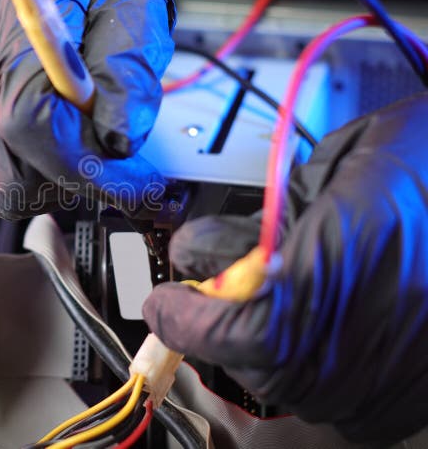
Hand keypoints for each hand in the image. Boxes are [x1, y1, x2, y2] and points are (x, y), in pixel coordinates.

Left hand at [143, 94, 427, 443]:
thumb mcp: (335, 166)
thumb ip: (262, 218)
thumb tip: (202, 252)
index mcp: (347, 258)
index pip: (239, 329)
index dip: (189, 322)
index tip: (164, 303)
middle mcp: (374, 324)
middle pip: (259, 364)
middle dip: (219, 327)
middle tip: (208, 293)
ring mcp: (402, 365)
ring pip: (296, 385)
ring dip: (261, 345)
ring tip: (269, 296)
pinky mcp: (419, 384)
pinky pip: (344, 400)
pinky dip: (310, 364)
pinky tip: (317, 323)